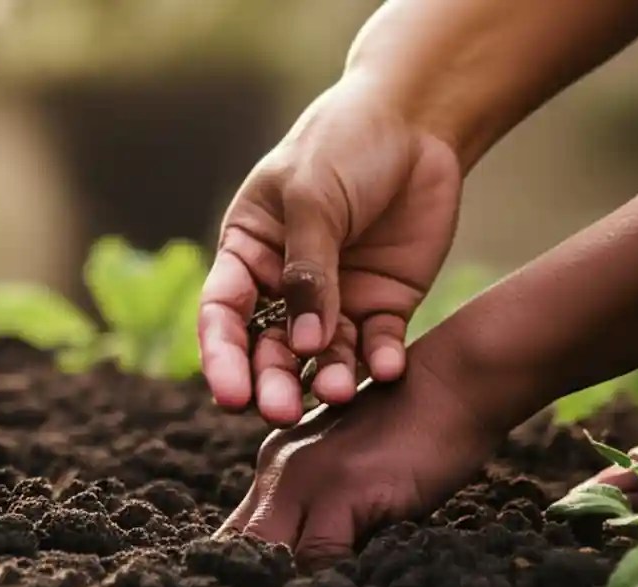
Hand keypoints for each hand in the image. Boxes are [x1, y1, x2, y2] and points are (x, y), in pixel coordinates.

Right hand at [200, 75, 462, 424]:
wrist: (415, 122)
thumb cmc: (343, 145)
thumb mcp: (312, 197)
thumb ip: (308, 272)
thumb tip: (303, 346)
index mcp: (247, 255)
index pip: (223, 315)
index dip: (222, 357)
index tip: (230, 394)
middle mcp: (284, 287)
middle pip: (269, 350)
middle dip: (273, 383)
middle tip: (281, 412)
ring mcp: (334, 302)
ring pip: (323, 358)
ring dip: (328, 379)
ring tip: (340, 393)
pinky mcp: (382, 305)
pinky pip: (377, 346)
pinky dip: (379, 362)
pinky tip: (386, 370)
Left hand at [219, 352, 498, 569]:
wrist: (452, 384)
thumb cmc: (416, 432)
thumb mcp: (353, 469)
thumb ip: (327, 509)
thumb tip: (316, 568)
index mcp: (277, 464)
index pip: (241, 530)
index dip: (244, 571)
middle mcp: (279, 468)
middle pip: (240, 544)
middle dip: (248, 585)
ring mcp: (306, 476)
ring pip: (270, 553)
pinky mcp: (343, 488)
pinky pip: (320, 555)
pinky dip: (324, 583)